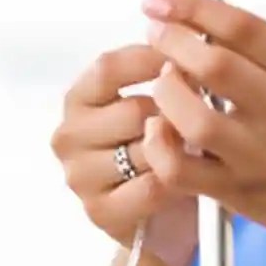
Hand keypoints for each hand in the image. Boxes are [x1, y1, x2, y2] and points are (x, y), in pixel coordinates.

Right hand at [51, 45, 197, 265]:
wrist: (165, 219)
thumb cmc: (165, 151)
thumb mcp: (160, 104)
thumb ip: (167, 76)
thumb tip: (195, 46)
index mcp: (80, 99)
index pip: (108, 67)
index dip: (151, 61)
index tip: (186, 63)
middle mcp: (70, 135)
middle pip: (133, 110)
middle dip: (174, 115)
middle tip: (195, 124)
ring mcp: (79, 175)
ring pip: (144, 149)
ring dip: (177, 152)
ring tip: (190, 155)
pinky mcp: (99, 210)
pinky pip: (151, 186)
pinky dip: (177, 183)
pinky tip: (186, 182)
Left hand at [141, 0, 265, 250]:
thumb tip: (207, 24)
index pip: (240, 25)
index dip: (189, 7)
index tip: (160, 3)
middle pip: (211, 63)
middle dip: (170, 42)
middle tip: (157, 36)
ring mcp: (262, 153)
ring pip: (190, 115)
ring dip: (165, 92)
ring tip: (165, 83)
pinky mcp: (241, 191)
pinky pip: (180, 168)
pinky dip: (160, 145)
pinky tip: (162, 130)